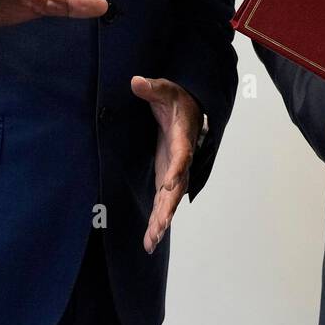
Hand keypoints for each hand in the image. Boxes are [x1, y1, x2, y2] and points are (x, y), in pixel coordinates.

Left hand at [130, 75, 201, 253]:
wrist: (188, 111)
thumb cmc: (177, 100)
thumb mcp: (166, 90)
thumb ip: (153, 88)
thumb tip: (136, 82)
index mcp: (183, 138)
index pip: (182, 155)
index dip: (177, 169)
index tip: (170, 184)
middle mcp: (181, 161)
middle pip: (177, 187)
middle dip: (168, 207)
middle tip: (160, 225)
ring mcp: (174, 173)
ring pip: (170, 201)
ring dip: (161, 221)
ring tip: (151, 242)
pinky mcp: (165, 179)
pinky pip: (162, 203)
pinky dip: (158, 221)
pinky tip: (150, 241)